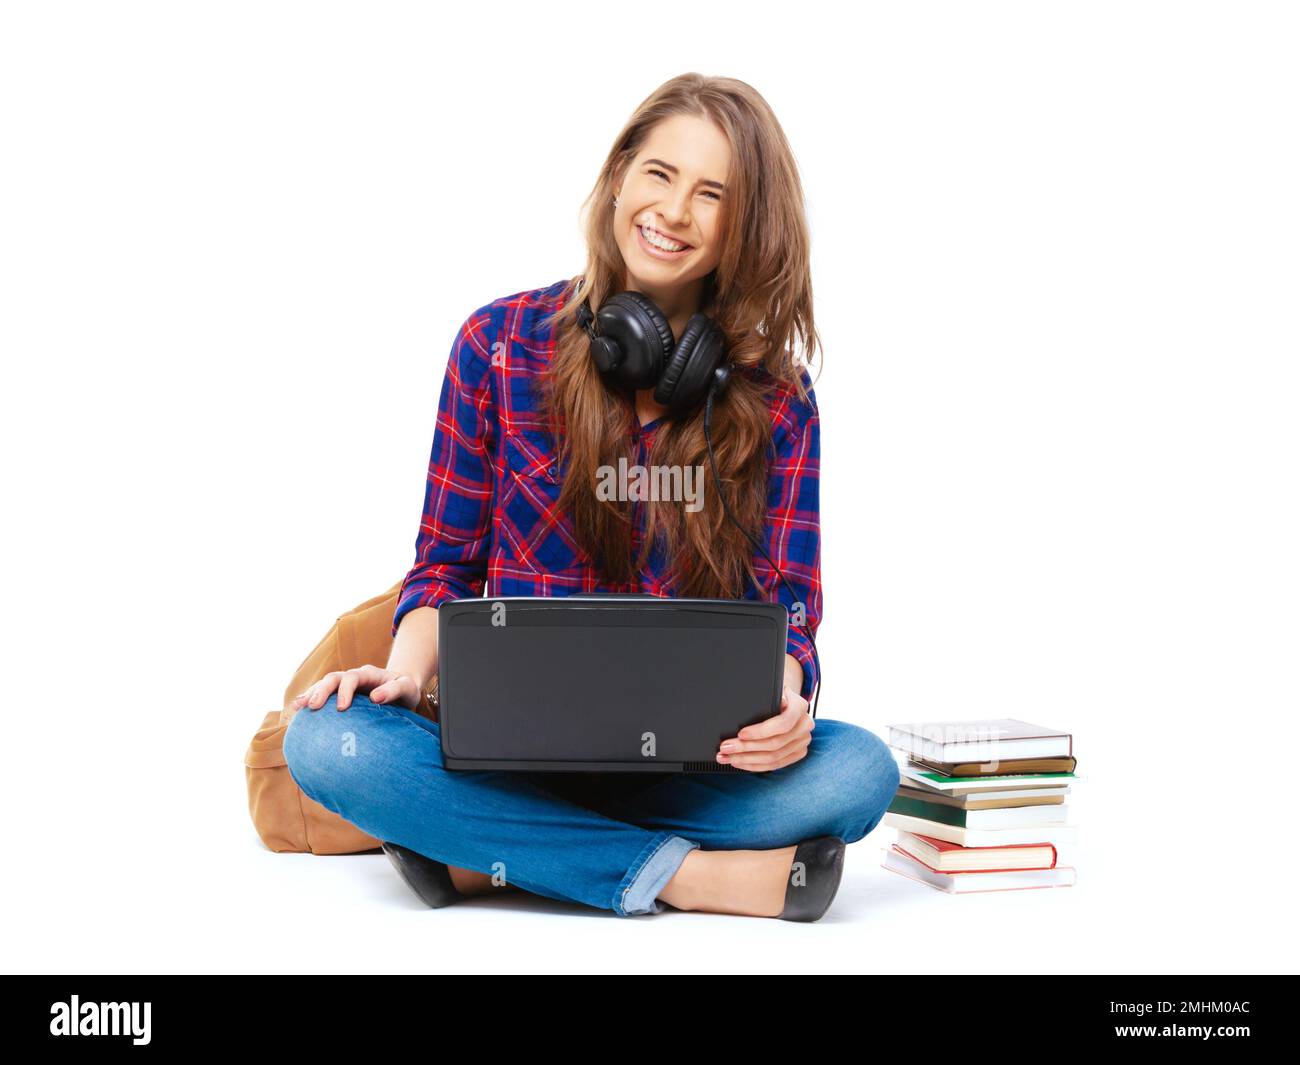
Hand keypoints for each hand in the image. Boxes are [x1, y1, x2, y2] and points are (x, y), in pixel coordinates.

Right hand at [290, 664, 422, 712]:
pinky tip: (297, 710)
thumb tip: (375, 697)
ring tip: (298, 707)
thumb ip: (394, 690)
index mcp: (369, 673)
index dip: (345, 691)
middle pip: (333, 678)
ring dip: (311, 694)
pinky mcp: (340, 693)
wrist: (402, 687)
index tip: (341, 708)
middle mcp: (354, 676)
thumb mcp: (407, 687)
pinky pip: (322, 693)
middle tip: (313, 706)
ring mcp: (345, 684)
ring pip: (324, 684)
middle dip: (322, 691)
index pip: (352, 677)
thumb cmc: (406, 688)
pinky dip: (310, 699)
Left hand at [716, 684, 813, 771]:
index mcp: (800, 706)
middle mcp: (805, 725)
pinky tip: (740, 762)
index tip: (740, 733)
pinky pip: (776, 765)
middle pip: (774, 744)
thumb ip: (767, 693)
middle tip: (726, 747)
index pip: (782, 723)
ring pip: (773, 758)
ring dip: (746, 760)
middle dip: (746, 748)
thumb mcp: (772, 688)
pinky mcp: (798, 753)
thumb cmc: (776, 695)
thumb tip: (762, 699)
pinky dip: (755, 765)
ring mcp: (802, 742)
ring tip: (727, 757)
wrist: (788, 702)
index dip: (760, 731)